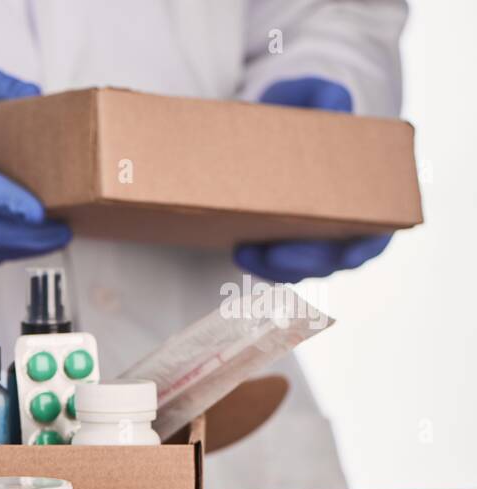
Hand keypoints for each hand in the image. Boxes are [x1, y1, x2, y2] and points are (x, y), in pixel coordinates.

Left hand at [234, 77, 391, 282]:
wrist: (284, 116)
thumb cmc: (312, 107)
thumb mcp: (320, 94)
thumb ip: (328, 97)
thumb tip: (335, 105)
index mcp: (370, 195)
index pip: (376, 235)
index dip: (363, 248)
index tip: (345, 253)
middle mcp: (344, 226)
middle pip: (330, 260)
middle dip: (302, 262)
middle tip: (275, 254)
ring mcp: (311, 237)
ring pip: (297, 268)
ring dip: (271, 267)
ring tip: (243, 252)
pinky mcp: (279, 238)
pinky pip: (272, 262)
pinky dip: (257, 261)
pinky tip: (237, 250)